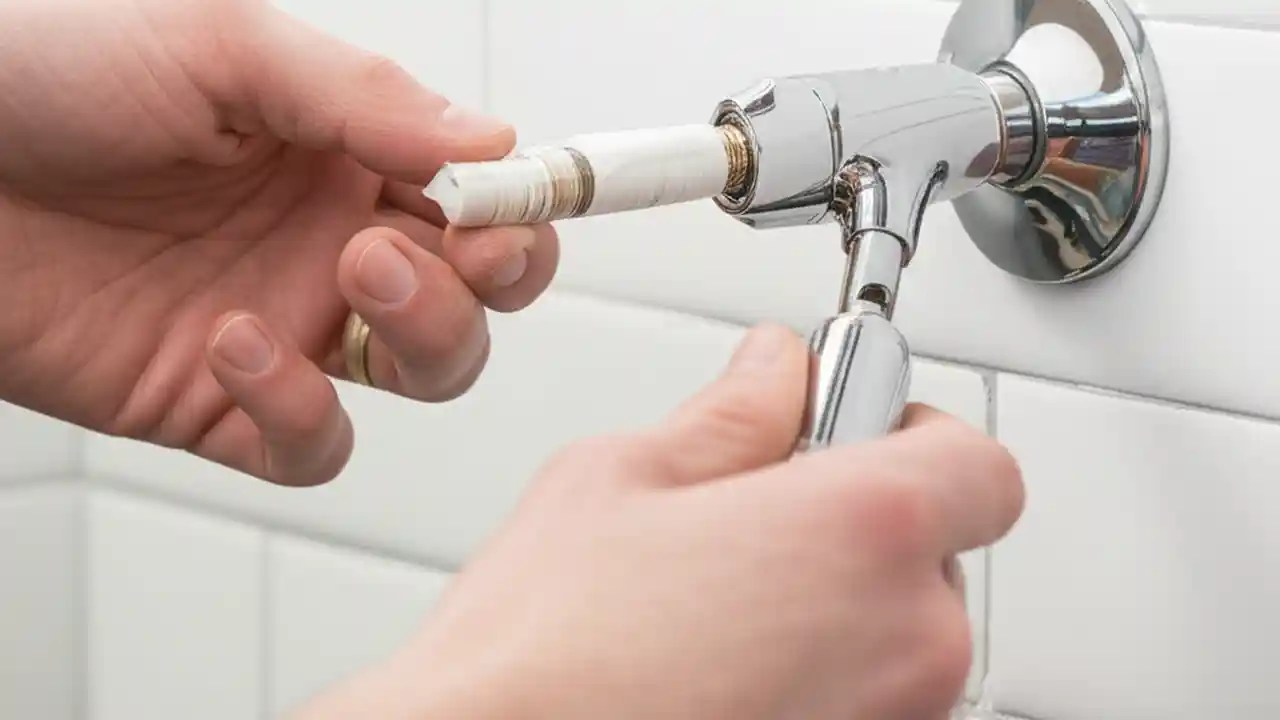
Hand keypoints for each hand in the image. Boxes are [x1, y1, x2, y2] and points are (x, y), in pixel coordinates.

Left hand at [0, 0, 557, 484]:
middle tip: (433, 246)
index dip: (523, 214)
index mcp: (348, 154)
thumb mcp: (220, 45)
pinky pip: (310, 446)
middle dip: (486, 284)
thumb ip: (363, 97)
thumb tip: (492, 144)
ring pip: (423, 375)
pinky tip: (234, 344)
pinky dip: (298, 412)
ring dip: (422, 338)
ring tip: (347, 276)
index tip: (510, 211)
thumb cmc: (48, 68)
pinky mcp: (218, 403)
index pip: (485, 201)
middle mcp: (333, 243)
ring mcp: (285, 326)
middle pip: (478, 299)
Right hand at [297, 325, 1023, 719]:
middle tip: (753, 520)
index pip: (977, 462)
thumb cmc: (541, 656)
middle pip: (932, 551)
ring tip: (717, 607)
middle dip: (855, 522)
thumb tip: (772, 373)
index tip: (847, 430)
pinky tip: (718, 666)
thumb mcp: (618, 480)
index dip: (913, 432)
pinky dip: (816, 673)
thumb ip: (728, 416)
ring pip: (897, 633)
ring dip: (834, 604)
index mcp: (865, 532)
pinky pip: (864, 698)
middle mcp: (907, 641)